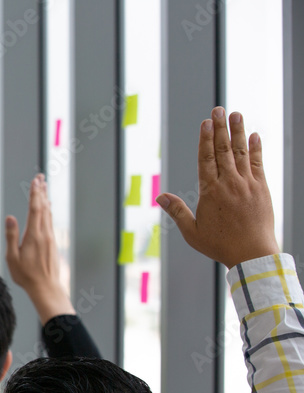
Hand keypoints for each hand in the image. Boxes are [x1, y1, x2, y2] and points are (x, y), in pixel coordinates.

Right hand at [5, 174, 73, 322]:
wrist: (46, 288)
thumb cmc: (26, 275)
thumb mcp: (12, 257)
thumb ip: (11, 236)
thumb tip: (10, 217)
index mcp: (34, 235)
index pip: (35, 209)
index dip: (35, 193)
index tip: (35, 180)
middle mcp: (44, 233)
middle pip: (43, 207)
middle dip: (41, 191)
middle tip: (41, 177)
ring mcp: (50, 238)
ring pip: (48, 214)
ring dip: (45, 199)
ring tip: (43, 188)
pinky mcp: (52, 243)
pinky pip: (49, 221)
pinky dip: (47, 211)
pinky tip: (47, 208)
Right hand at [158, 107, 277, 267]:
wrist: (252, 253)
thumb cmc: (219, 245)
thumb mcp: (192, 232)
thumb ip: (177, 211)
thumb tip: (160, 196)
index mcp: (210, 192)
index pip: (206, 159)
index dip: (205, 139)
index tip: (206, 123)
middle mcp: (229, 183)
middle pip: (222, 150)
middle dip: (220, 128)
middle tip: (219, 109)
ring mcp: (247, 184)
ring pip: (241, 152)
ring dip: (238, 132)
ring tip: (236, 114)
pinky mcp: (261, 188)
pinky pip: (258, 163)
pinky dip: (256, 148)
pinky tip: (254, 136)